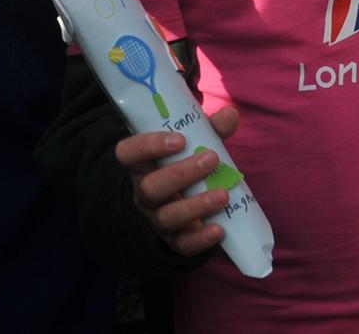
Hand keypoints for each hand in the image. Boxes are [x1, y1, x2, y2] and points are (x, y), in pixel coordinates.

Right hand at [116, 104, 241, 256]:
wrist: (187, 204)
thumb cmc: (188, 164)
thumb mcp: (196, 144)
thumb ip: (211, 129)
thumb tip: (230, 115)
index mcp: (143, 165)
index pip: (128, 153)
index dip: (148, 145)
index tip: (179, 139)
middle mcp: (145, 193)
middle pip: (150, 187)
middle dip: (180, 173)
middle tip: (211, 159)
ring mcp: (157, 219)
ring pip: (166, 217)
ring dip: (195, 206)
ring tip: (223, 195)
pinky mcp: (175, 240)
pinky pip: (182, 244)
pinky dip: (200, 239)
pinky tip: (218, 229)